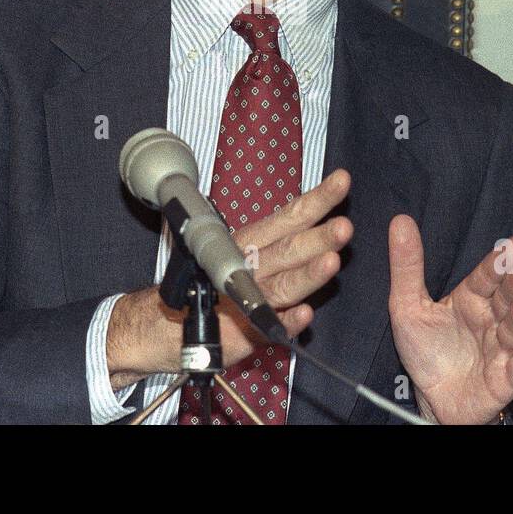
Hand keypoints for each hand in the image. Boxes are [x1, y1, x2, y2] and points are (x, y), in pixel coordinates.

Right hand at [107, 169, 353, 387]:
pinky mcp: (245, 332)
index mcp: (252, 243)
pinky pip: (270, 327)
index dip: (317, 199)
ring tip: (332, 262)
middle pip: (289, 249)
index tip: (341, 181)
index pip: (290, 216)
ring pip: (283, 285)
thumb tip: (323, 217)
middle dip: (319, 237)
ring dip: (309, 274)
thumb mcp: (244, 254)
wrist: (168, 326)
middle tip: (344, 227)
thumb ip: (281, 241)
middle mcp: (251, 266)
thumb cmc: (212, 285)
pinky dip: (287, 322)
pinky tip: (305, 316)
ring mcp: (248, 299)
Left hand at [388, 218, 512, 423]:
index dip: (499, 262)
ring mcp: (500, 348)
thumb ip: (407, 266)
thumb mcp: (406, 306)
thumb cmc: (424, 351)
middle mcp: (490, 320)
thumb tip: (400, 221)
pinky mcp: (505, 378)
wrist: (430, 398)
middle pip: (506, 297)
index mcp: (469, 299)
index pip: (486, 276)